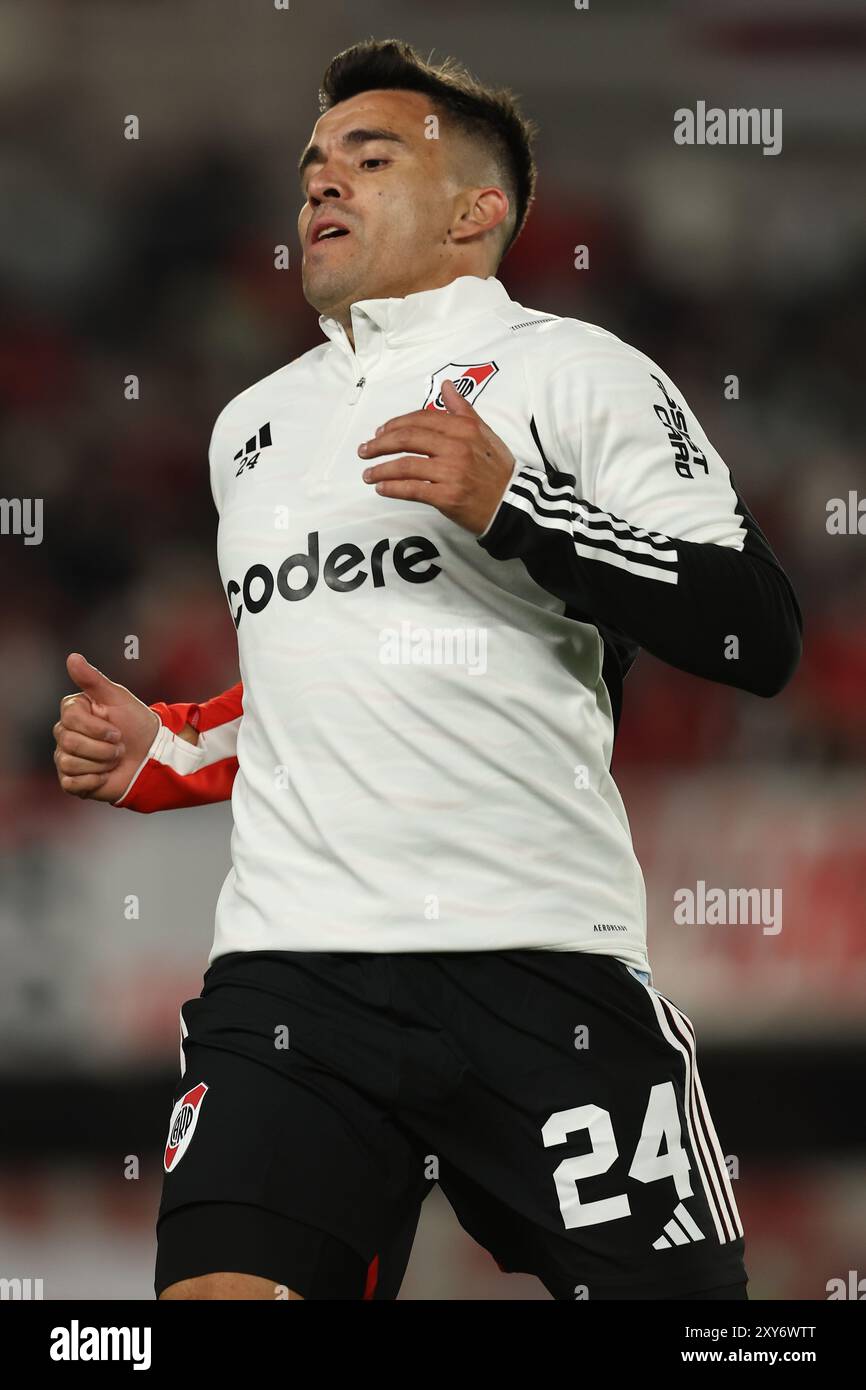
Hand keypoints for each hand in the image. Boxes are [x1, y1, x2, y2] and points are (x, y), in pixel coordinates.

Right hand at [53, 653, 160, 802]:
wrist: (152, 756)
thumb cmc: (136, 724)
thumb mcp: (118, 698)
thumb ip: (93, 679)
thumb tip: (72, 657)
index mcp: (73, 712)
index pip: (70, 718)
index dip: (97, 727)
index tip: (117, 730)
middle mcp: (65, 733)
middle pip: (69, 741)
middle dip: (103, 747)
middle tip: (120, 746)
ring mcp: (66, 757)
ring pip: (70, 762)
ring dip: (102, 763)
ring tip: (115, 759)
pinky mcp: (72, 780)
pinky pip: (70, 783)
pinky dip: (93, 781)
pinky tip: (105, 776)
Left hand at [358, 377, 514, 534]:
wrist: (511, 504)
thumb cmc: (496, 469)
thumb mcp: (484, 433)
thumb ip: (462, 410)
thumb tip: (446, 386)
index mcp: (463, 428)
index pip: (420, 420)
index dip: (395, 425)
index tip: (380, 433)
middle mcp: (456, 447)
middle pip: (407, 439)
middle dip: (380, 444)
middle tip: (365, 451)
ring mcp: (451, 472)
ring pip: (405, 465)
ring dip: (381, 469)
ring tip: (368, 474)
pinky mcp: (447, 496)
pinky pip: (412, 489)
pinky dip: (392, 488)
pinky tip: (381, 488)